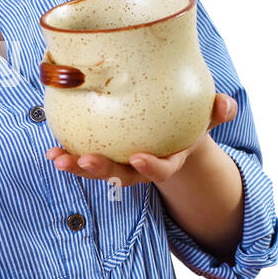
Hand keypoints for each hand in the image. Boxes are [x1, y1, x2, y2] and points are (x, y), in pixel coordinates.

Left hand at [44, 93, 237, 187]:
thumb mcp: (205, 116)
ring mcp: (119, 164)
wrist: (170, 133)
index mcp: (167, 160)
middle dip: (102, 171)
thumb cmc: (188, 121)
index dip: (151, 168)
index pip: (161, 170)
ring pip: (97, 170)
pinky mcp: (101, 155)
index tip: (139, 158)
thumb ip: (217, 111)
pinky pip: (82, 157)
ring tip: (57, 158)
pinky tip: (51, 151)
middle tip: (85, 161)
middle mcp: (141, 167)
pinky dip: (67, 155)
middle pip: (122, 175)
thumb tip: (226, 104)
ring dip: (76, 166)